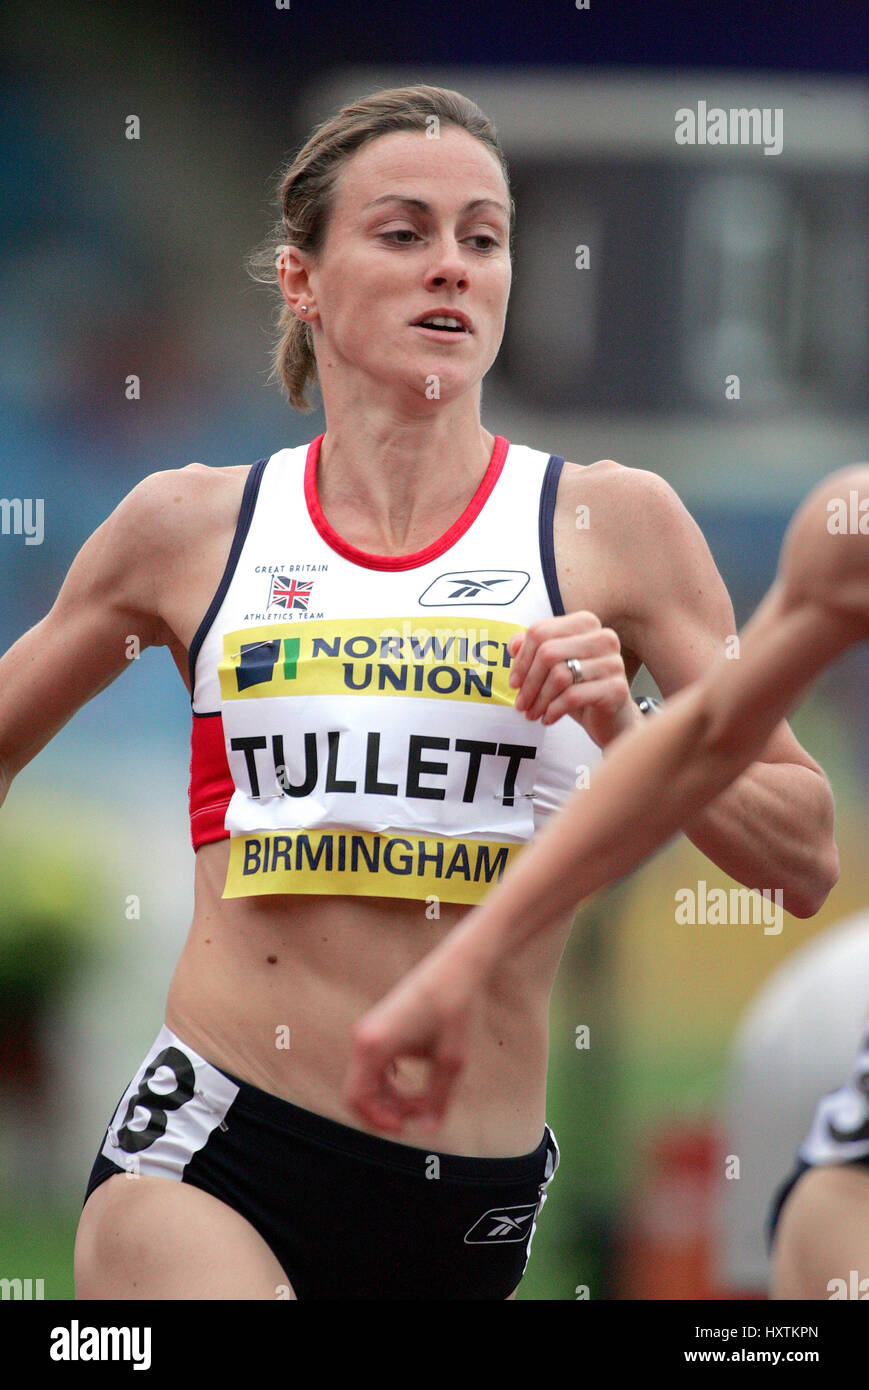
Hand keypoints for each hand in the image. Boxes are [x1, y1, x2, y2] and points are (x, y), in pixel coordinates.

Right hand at [343, 938, 481, 1135]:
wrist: (458, 966)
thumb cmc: (455, 1009)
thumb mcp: (450, 1060)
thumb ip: (437, 1099)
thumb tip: (428, 1130)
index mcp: (373, 1045)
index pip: (356, 1098)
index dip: (378, 1120)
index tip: (407, 1126)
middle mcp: (364, 1036)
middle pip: (360, 1091)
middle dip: (387, 1110)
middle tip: (421, 1114)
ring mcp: (370, 1029)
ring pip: (367, 1078)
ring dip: (390, 1096)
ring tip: (422, 1101)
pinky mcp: (380, 1025)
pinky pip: (375, 1063)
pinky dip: (390, 1080)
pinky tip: (415, 1083)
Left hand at [507, 612, 636, 746]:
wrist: (612, 718)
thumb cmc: (579, 687)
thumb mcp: (552, 666)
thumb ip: (533, 649)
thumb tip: (513, 645)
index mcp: (585, 623)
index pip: (541, 632)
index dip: (521, 659)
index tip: (514, 682)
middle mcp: (603, 637)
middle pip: (548, 653)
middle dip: (529, 682)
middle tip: (520, 704)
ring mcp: (613, 662)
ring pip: (560, 676)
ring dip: (539, 699)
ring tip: (532, 713)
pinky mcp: (617, 688)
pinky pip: (573, 696)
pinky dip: (554, 710)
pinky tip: (548, 718)